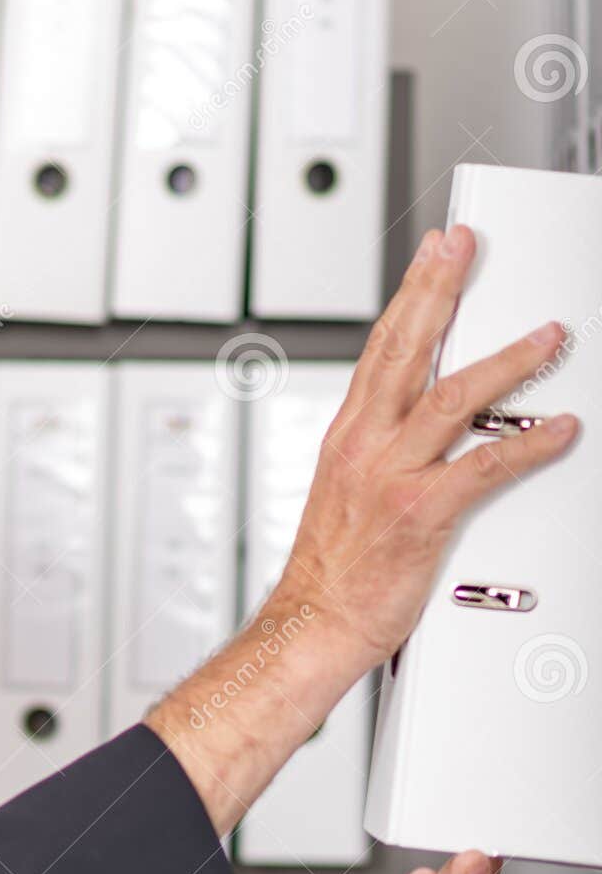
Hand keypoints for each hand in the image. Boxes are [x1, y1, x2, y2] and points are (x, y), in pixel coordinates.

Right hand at [274, 224, 578, 668]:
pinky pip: (485, 467)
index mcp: (347, 439)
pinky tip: (561, 429)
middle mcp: (365, 448)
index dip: (412, 294)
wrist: (313, 625)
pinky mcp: (421, 513)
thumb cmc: (330, 573)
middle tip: (468, 249)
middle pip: (408, 351)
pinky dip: (529, 444)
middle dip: (441, 291)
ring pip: (452, 398)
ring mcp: (391, 477)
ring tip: (548, 338)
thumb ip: (379, 450)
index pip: (381, 349)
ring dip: (506, 362)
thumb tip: (418, 425)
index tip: (437, 253)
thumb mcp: (345, 494)